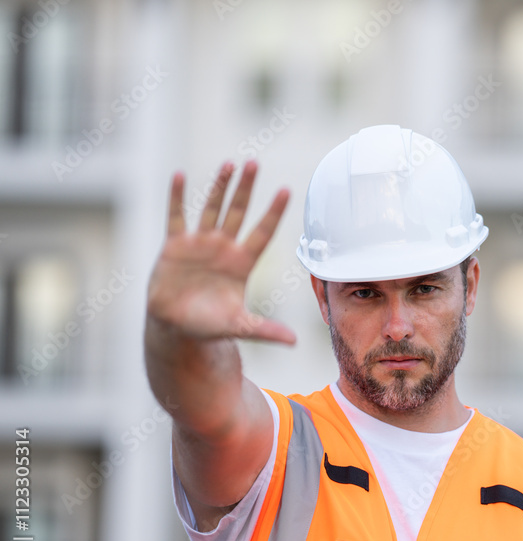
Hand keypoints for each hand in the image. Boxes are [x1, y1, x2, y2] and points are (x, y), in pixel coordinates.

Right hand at [147, 161, 295, 343]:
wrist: (177, 326)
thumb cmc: (211, 325)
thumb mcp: (240, 327)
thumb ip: (265, 330)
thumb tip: (294, 342)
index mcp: (242, 263)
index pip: (263, 232)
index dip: (274, 212)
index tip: (287, 190)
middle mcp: (224, 247)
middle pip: (238, 212)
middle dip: (246, 188)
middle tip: (255, 162)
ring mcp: (200, 244)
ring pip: (211, 208)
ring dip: (219, 186)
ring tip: (228, 164)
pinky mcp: (175, 246)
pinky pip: (176, 217)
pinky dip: (177, 197)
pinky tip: (179, 175)